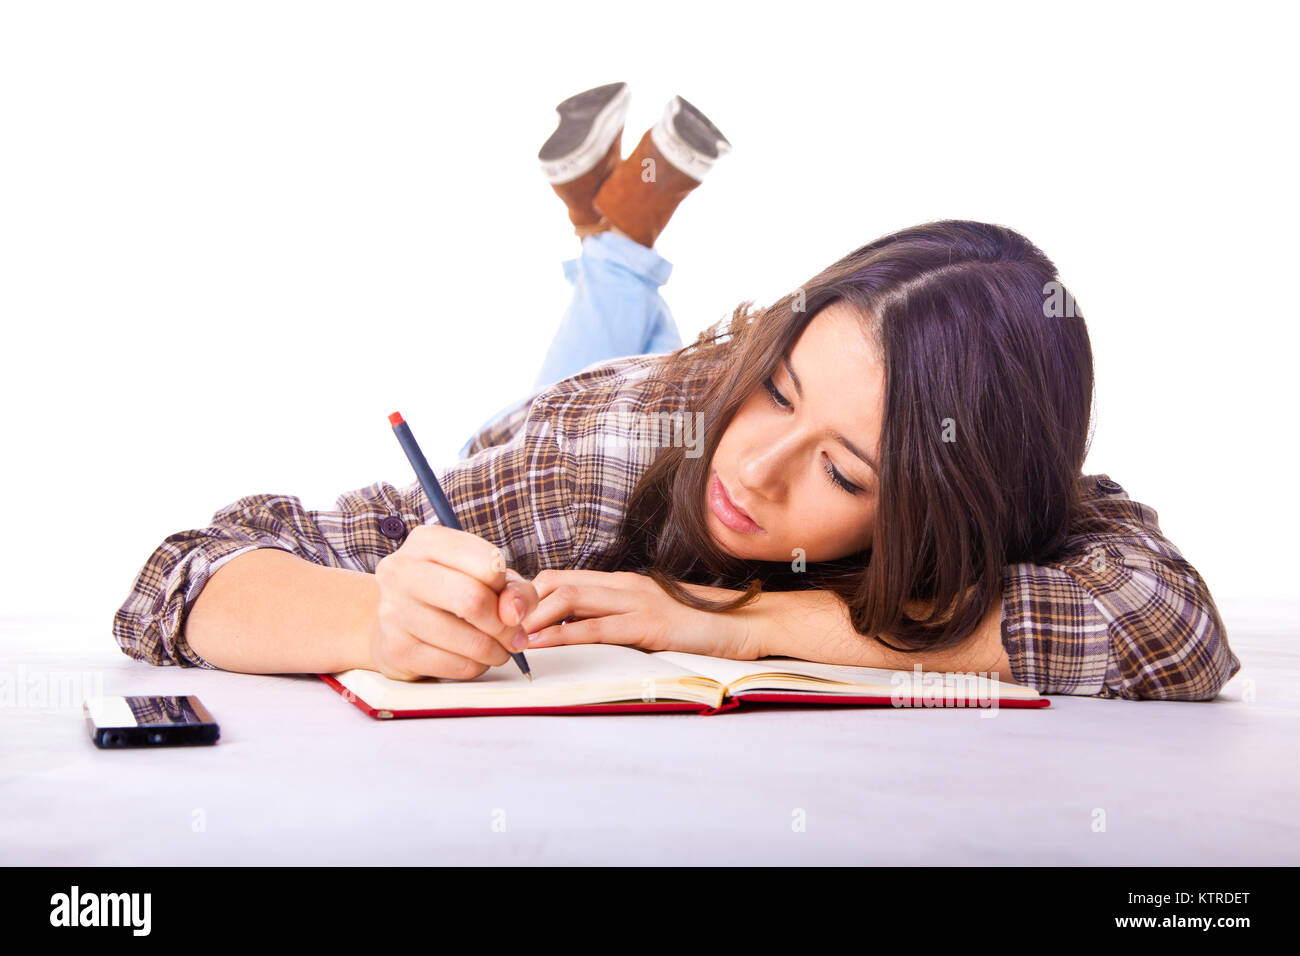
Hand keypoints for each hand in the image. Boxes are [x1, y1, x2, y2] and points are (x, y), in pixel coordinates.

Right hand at [368, 524, 538, 680]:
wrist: (394, 621)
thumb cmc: (446, 593)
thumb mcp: (483, 576)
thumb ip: (512, 587)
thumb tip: (515, 612)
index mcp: (426, 542)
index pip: (487, 563)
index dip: (506, 587)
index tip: (505, 598)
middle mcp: (403, 572)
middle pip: (474, 601)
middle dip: (505, 625)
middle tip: (512, 633)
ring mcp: (394, 612)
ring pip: (470, 640)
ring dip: (496, 650)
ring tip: (497, 648)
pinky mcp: (396, 650)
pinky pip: (457, 666)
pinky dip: (477, 666)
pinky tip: (472, 658)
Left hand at [519, 569, 763, 659]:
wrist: (746, 626)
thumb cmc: (699, 627)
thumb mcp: (649, 621)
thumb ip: (618, 622)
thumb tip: (577, 634)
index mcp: (622, 584)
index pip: (562, 579)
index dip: (529, 595)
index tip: (506, 617)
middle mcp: (624, 586)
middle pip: (557, 582)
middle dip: (523, 604)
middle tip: (498, 627)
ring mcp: (637, 602)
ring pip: (570, 598)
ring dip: (535, 618)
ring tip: (512, 637)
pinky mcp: (649, 624)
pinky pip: (597, 627)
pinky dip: (563, 636)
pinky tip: (542, 645)